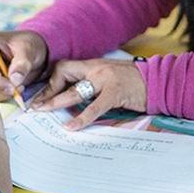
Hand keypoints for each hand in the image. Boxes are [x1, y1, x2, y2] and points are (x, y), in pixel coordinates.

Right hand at [0, 30, 48, 100]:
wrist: (27, 50)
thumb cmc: (26, 46)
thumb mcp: (29, 51)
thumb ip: (22, 64)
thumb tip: (15, 80)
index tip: (12, 88)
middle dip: (0, 89)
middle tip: (19, 89)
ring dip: (1, 93)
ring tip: (18, 86)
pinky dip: (0, 94)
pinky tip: (11, 88)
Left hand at [29, 59, 146, 130]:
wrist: (159, 80)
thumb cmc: (135, 83)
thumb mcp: (110, 79)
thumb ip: (93, 86)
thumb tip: (74, 102)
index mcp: (94, 65)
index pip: (64, 68)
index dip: (51, 83)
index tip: (41, 97)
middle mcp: (97, 69)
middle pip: (63, 74)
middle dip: (47, 90)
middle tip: (34, 106)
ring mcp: (106, 80)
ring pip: (75, 91)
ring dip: (56, 102)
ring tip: (42, 112)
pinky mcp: (115, 93)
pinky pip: (94, 107)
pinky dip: (81, 118)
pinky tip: (71, 127)